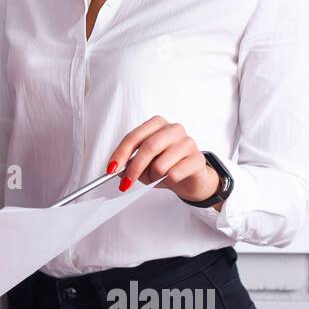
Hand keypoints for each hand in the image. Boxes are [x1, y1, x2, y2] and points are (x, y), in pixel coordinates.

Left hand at [106, 115, 220, 205]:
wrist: (190, 177)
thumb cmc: (165, 165)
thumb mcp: (143, 163)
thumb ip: (130, 163)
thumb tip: (117, 170)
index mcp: (157, 124)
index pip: (134, 137)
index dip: (121, 153)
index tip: (111, 169)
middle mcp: (173, 129)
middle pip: (148, 147)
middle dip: (134, 168)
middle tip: (126, 184)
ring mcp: (188, 142)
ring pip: (161, 164)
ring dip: (153, 177)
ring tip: (156, 178)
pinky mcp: (198, 159)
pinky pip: (174, 174)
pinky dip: (167, 182)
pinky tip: (170, 180)